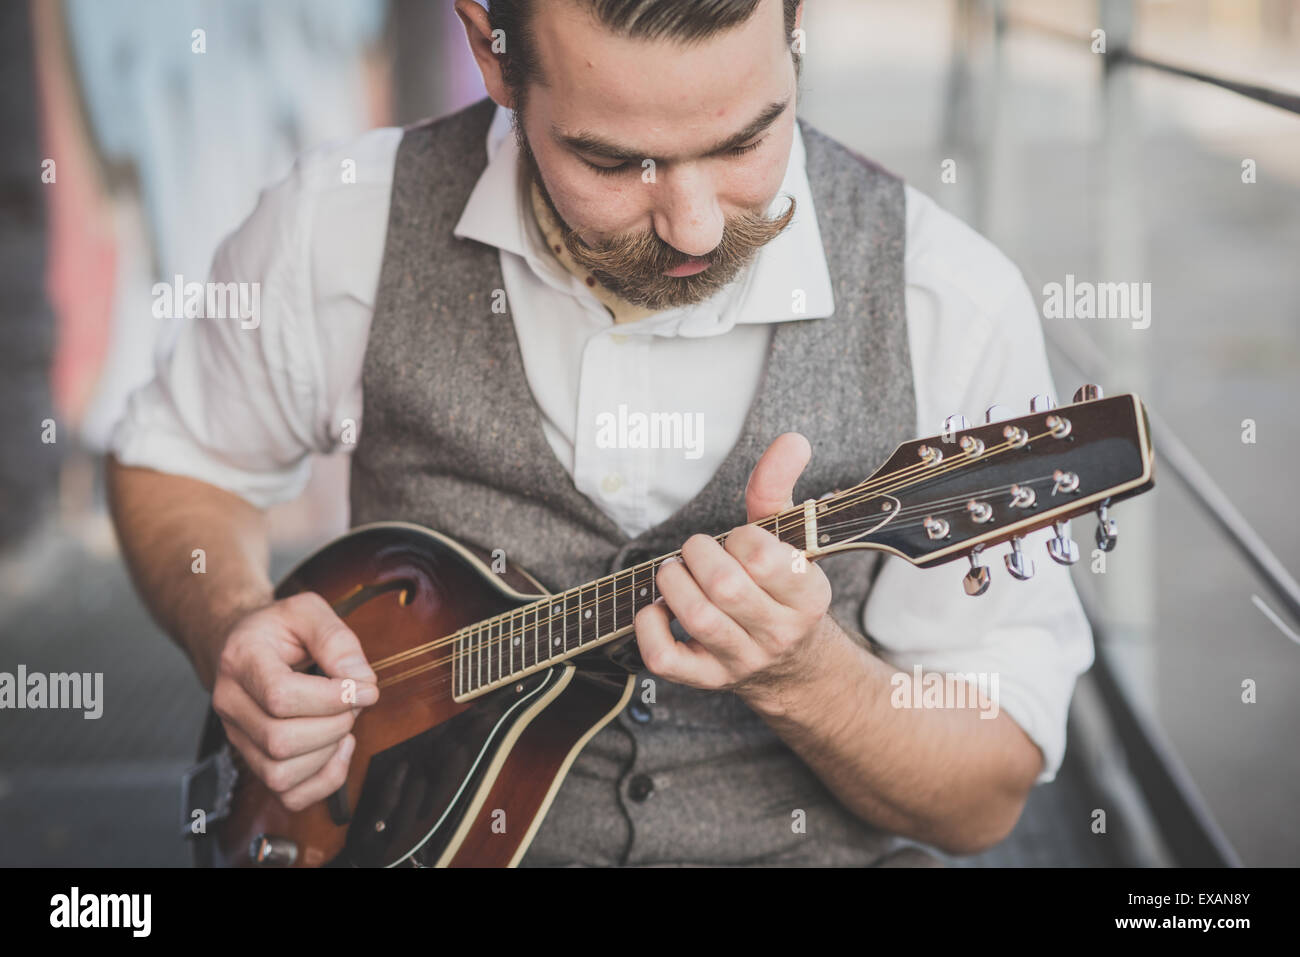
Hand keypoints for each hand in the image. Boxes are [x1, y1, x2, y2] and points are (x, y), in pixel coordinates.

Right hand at [211, 592, 378, 811]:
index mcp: (240, 661)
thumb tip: (361, 680)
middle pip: (280, 740)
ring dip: (327, 753)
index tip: (365, 687)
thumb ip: (335, 639)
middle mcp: (231, 704)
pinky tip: (338, 748)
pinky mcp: (254, 759)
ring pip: (280, 774)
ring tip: (343, 721)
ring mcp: (238, 737)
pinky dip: (323, 780)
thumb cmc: (279, 628)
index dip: (331, 698)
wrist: (243, 644)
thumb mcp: (307, 611)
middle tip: (354, 701)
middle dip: (333, 725)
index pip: (280, 695)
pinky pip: (287, 794)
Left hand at [632, 432, 833, 701]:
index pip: (765, 558)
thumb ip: (780, 490)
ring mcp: (742, 659)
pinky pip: (666, 660)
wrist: (794, 666)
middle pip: (725, 587)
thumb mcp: (789, 542)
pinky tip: (657, 609)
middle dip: (699, 555)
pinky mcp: (707, 678)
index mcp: (806, 595)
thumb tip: (791, 440)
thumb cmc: (781, 590)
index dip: (741, 538)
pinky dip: (649, 628)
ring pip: (698, 619)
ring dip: (674, 583)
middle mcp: (778, 632)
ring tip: (676, 572)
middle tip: (697, 551)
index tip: (739, 540)